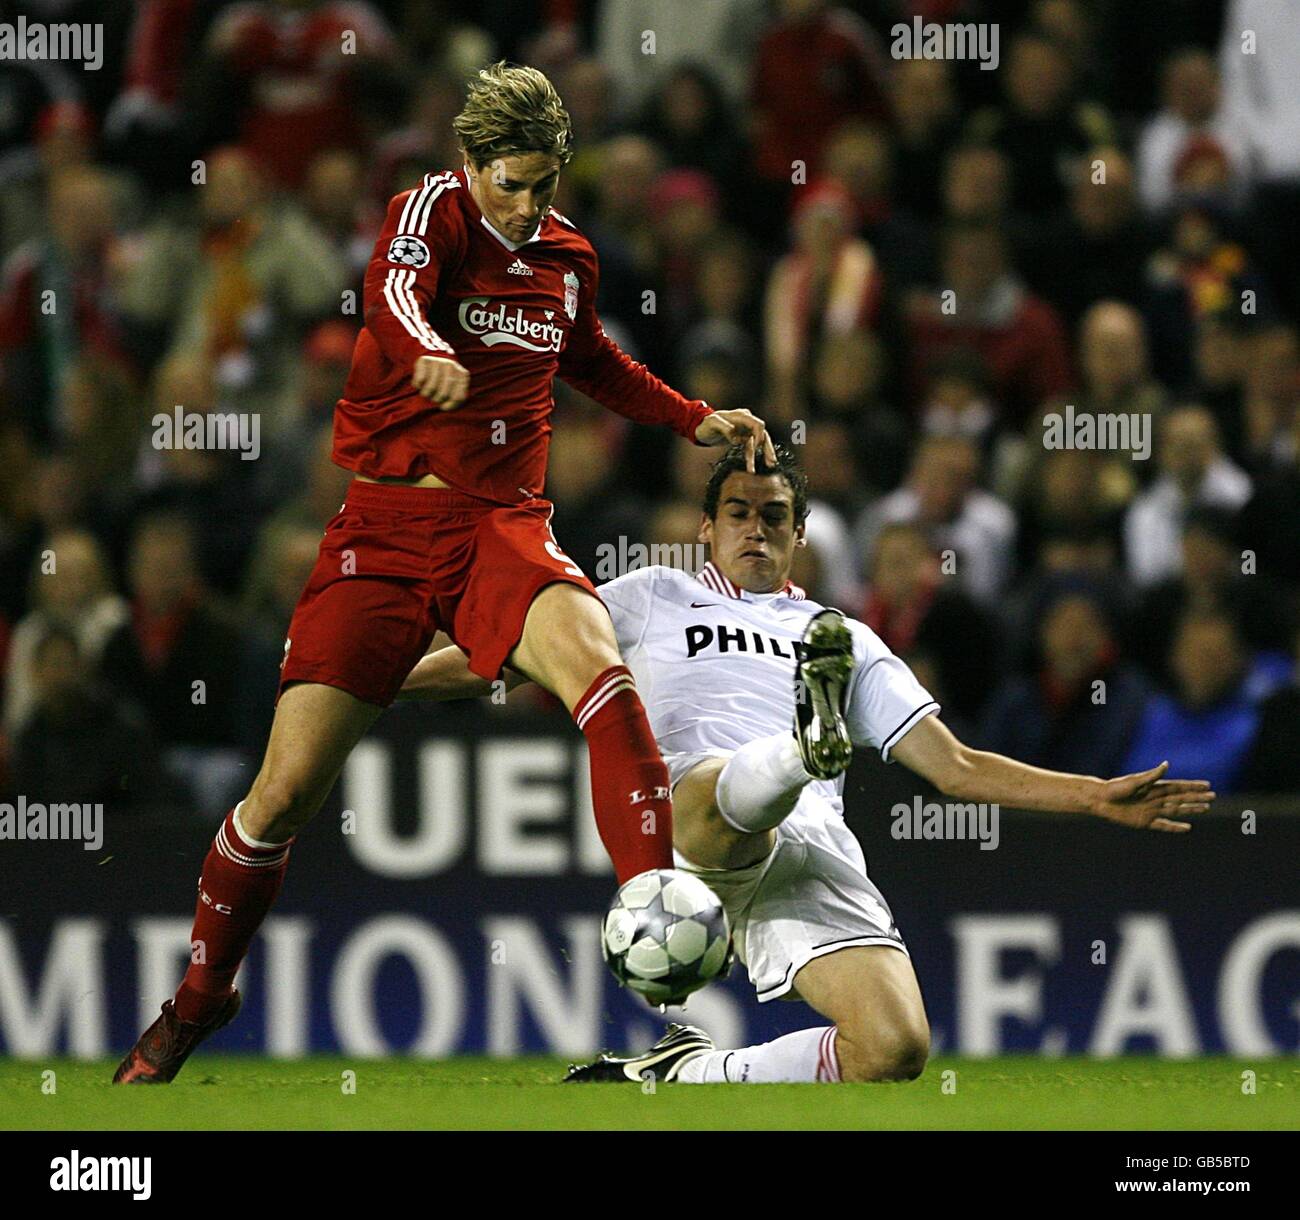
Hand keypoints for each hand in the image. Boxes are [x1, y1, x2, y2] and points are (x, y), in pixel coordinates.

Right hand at [412, 355, 468, 409]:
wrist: (432, 355)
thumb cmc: (443, 378)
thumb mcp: (454, 387)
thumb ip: (454, 399)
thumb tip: (444, 407)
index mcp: (462, 374)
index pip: (458, 397)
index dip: (450, 405)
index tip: (443, 407)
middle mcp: (451, 366)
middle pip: (443, 394)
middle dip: (436, 399)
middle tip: (433, 396)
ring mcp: (438, 362)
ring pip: (431, 388)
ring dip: (425, 394)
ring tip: (425, 391)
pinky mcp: (425, 360)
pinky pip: (419, 380)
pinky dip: (417, 385)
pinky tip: (420, 383)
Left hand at [694, 408, 777, 471]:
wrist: (700, 427)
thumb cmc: (706, 424)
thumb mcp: (713, 423)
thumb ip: (725, 428)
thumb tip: (737, 439)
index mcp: (742, 416)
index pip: (757, 424)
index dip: (759, 436)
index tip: (756, 448)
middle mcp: (747, 421)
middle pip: (762, 434)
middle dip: (767, 448)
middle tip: (771, 462)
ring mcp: (746, 430)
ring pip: (759, 442)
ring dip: (764, 453)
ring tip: (771, 465)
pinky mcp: (743, 437)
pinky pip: (751, 447)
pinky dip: (754, 456)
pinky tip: (756, 466)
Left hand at [1090, 762, 1214, 831]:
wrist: (1100, 800)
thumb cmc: (1115, 788)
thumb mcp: (1134, 781)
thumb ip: (1151, 776)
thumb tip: (1167, 764)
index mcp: (1154, 787)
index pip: (1178, 787)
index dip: (1193, 786)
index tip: (1207, 785)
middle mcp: (1155, 798)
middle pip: (1181, 798)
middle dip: (1197, 797)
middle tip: (1213, 797)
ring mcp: (1151, 811)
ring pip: (1176, 810)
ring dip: (1191, 809)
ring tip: (1206, 808)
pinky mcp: (1145, 822)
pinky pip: (1164, 826)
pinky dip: (1175, 828)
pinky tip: (1187, 828)